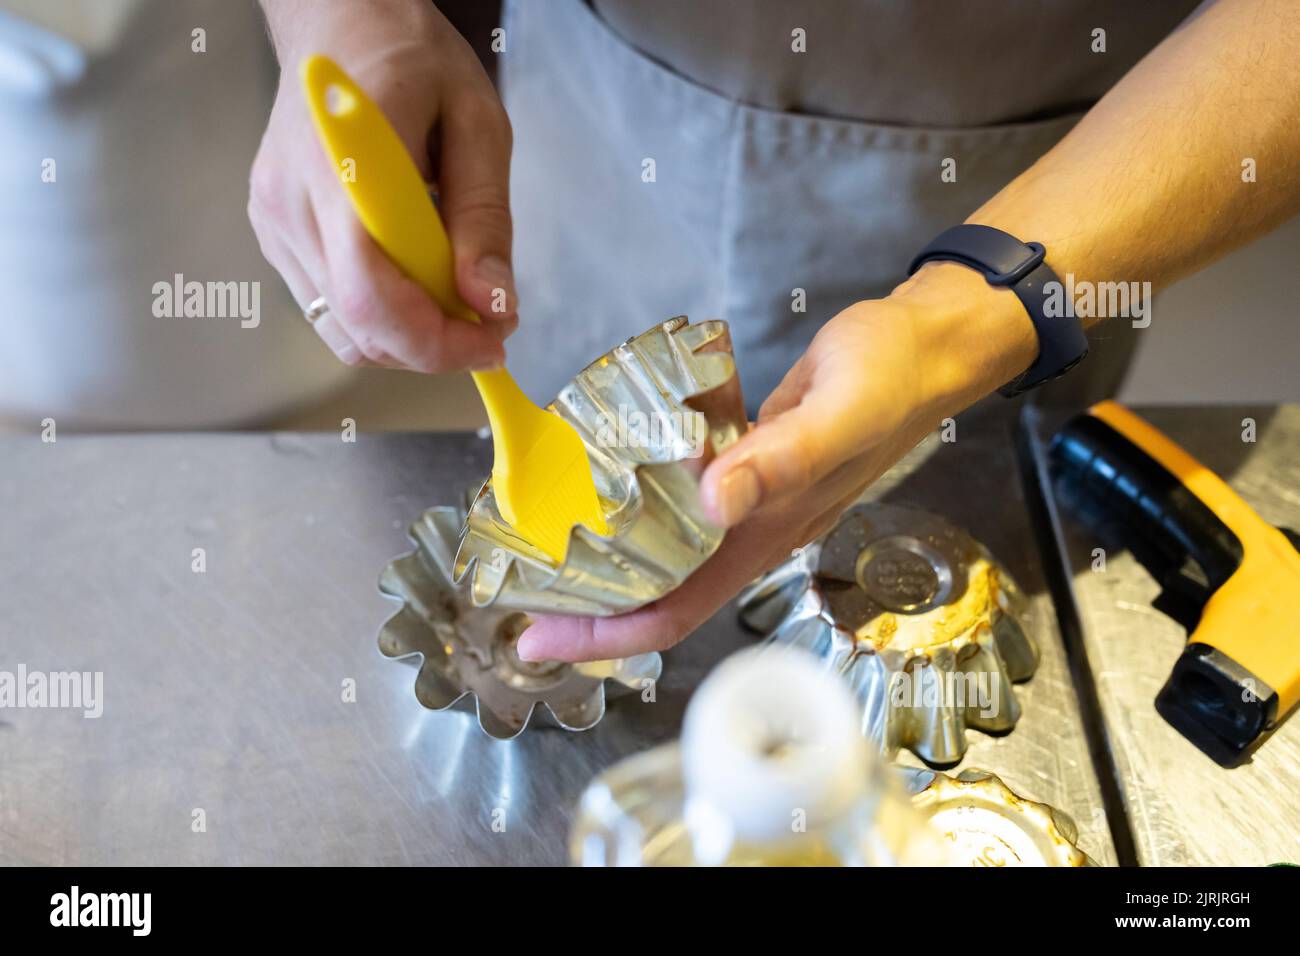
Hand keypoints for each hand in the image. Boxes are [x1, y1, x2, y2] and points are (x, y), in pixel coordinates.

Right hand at [249, 0, 515, 370]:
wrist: (341, 22)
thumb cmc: (411, 59)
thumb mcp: (478, 124)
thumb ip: (485, 217)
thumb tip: (490, 301)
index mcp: (343, 168)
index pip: (372, 293)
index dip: (435, 339)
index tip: (492, 337)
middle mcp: (292, 203)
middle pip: (359, 326)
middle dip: (434, 345)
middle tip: (488, 320)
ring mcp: (274, 222)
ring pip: (343, 330)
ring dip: (409, 335)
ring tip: (455, 294)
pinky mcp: (273, 234)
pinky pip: (329, 308)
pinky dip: (381, 316)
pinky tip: (414, 276)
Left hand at [517, 263, 1037, 661]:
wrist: (927, 345)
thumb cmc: (890, 376)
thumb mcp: (841, 412)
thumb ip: (782, 459)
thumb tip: (712, 503)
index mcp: (767, 533)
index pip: (677, 609)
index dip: (607, 634)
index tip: (538, 638)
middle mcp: (751, 528)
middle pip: (659, 590)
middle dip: (589, 605)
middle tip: (520, 594)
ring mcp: (749, 498)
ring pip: (666, 550)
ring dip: (609, 558)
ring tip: (546, 546)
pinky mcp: (745, 461)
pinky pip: (680, 498)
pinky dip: (638, 500)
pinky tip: (605, 479)